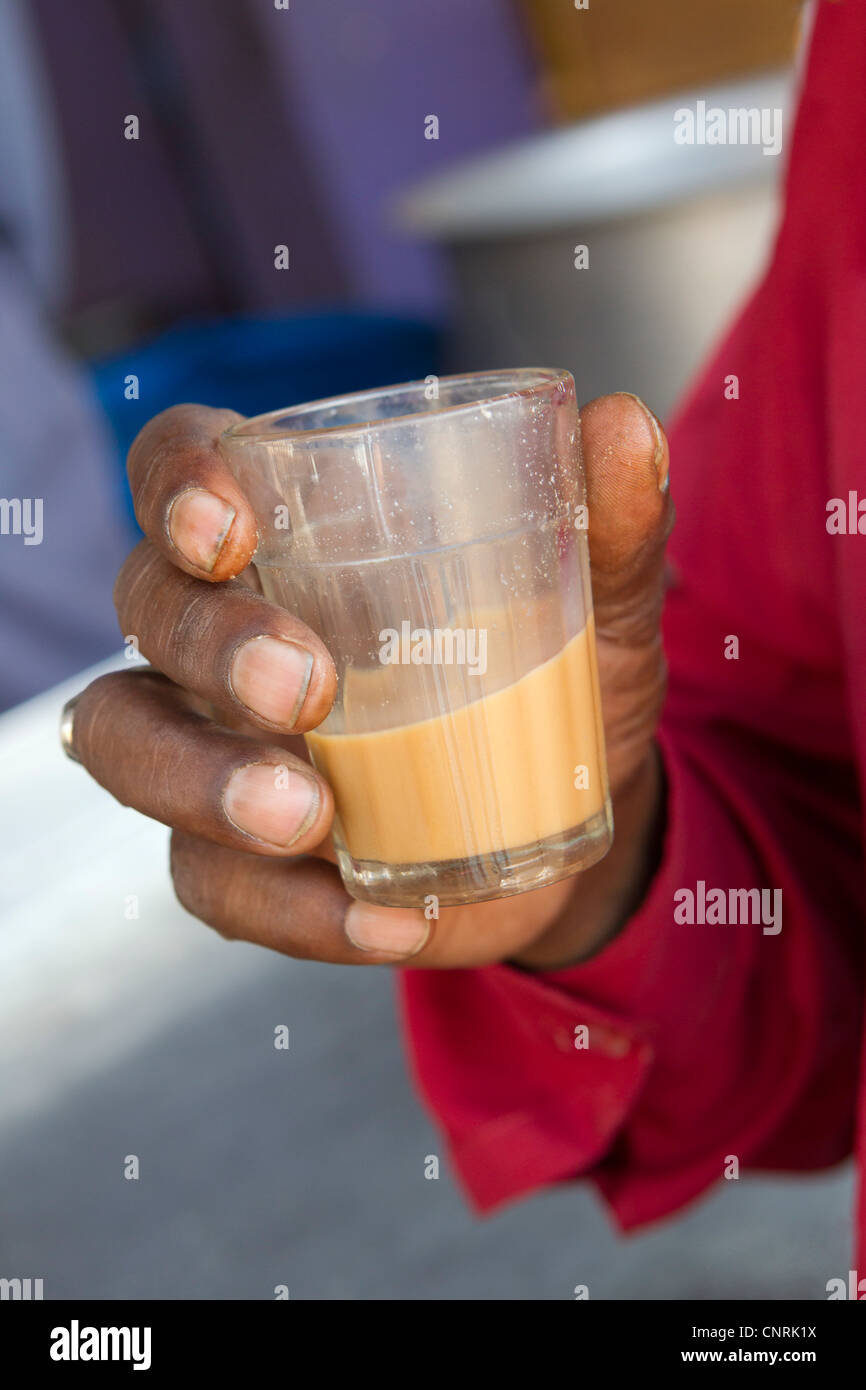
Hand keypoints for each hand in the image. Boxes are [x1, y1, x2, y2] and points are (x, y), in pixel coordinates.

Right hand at [65, 395, 671, 970]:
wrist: (576, 815)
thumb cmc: (561, 672)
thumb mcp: (600, 603)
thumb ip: (611, 525)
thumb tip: (624, 425)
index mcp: (292, 536)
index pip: (181, 470)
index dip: (176, 482)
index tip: (228, 527)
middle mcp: (225, 634)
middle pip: (150, 607)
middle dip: (210, 641)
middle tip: (309, 687)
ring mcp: (217, 747)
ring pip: (130, 743)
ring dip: (202, 779)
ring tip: (309, 817)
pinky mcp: (243, 859)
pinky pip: (214, 885)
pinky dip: (293, 911)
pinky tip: (389, 918)